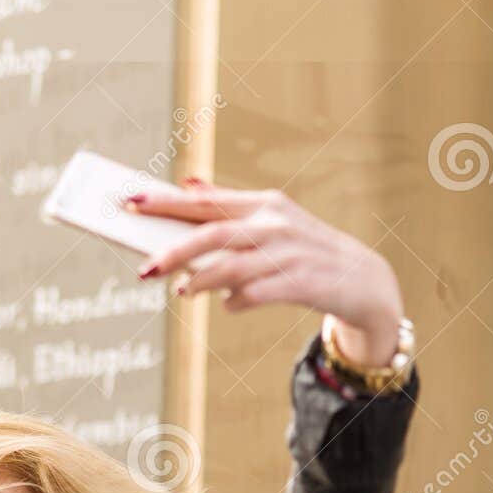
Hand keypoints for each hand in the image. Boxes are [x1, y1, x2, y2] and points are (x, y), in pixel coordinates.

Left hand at [126, 181, 405, 369]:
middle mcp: (275, 224)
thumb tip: (186, 186)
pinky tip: (227, 306)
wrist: (363, 280)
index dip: (166, 204)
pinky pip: (257, 294)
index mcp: (264, 204)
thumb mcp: (270, 223)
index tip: (129, 205)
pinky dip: (236, 301)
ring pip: (232, 266)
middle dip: (174, 251)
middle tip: (143, 269)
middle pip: (213, 235)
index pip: (206, 203)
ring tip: (182, 291)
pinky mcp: (302, 283)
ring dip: (202, 280)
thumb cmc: (304, 252)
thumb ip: (228, 210)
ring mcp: (289, 253)